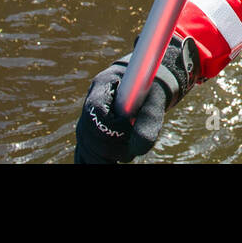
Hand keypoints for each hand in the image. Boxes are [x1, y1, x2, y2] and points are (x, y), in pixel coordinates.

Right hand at [74, 37, 198, 163]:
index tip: (131, 129)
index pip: (96, 112)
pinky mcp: (92, 130)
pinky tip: (106, 163)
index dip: (112, 127)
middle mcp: (91, 100)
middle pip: (88, 133)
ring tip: (126, 152)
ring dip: (103, 156)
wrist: (150, 80)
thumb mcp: (156, 97)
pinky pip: (85, 150)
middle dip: (110, 147)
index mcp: (103, 84)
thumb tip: (139, 149)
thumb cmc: (154, 85)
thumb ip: (149, 119)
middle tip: (131, 148)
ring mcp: (89, 116)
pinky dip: (95, 159)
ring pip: (85, 145)